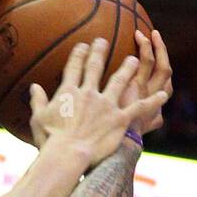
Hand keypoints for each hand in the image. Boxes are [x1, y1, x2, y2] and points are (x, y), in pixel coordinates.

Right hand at [30, 38, 167, 167]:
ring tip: (134, 59)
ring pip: (121, 81)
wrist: (67, 155)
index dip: (79, 54)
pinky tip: (162, 95)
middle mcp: (89, 93)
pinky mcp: (119, 119)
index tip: (83, 45)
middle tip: (104, 41)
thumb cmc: (49, 140)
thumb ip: (38, 101)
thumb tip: (33, 87)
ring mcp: (106, 105)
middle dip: (100, 52)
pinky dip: (152, 101)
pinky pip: (139, 107)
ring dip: (128, 69)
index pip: (74, 67)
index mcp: (69, 92)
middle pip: (96, 68)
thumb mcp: (38, 119)